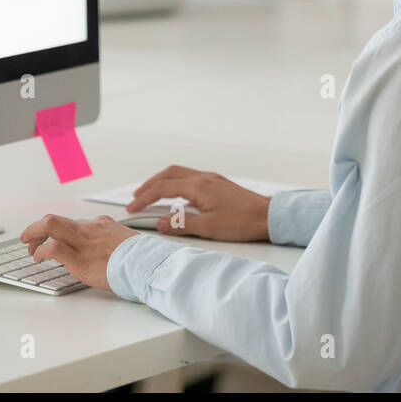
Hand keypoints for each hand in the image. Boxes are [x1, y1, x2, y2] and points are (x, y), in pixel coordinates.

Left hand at [19, 214, 136, 291]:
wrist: (150, 265)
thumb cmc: (144, 258)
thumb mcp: (129, 243)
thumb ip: (116, 242)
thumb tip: (115, 250)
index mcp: (102, 226)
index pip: (75, 223)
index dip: (60, 232)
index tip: (56, 239)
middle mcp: (90, 230)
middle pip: (55, 219)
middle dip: (38, 228)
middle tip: (30, 238)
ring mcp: (84, 242)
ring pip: (50, 225)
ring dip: (34, 235)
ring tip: (29, 247)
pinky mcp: (80, 259)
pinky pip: (53, 248)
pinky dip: (41, 251)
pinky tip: (38, 258)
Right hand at [126, 166, 271, 241]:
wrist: (268, 216)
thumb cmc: (242, 222)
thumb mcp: (209, 227)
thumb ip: (182, 224)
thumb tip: (160, 223)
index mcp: (198, 186)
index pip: (163, 188)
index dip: (145, 198)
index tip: (132, 207)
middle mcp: (204, 178)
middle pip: (169, 174)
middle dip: (150, 185)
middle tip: (136, 197)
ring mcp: (212, 179)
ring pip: (180, 173)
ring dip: (162, 182)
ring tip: (151, 193)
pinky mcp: (219, 184)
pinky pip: (190, 178)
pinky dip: (176, 183)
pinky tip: (177, 197)